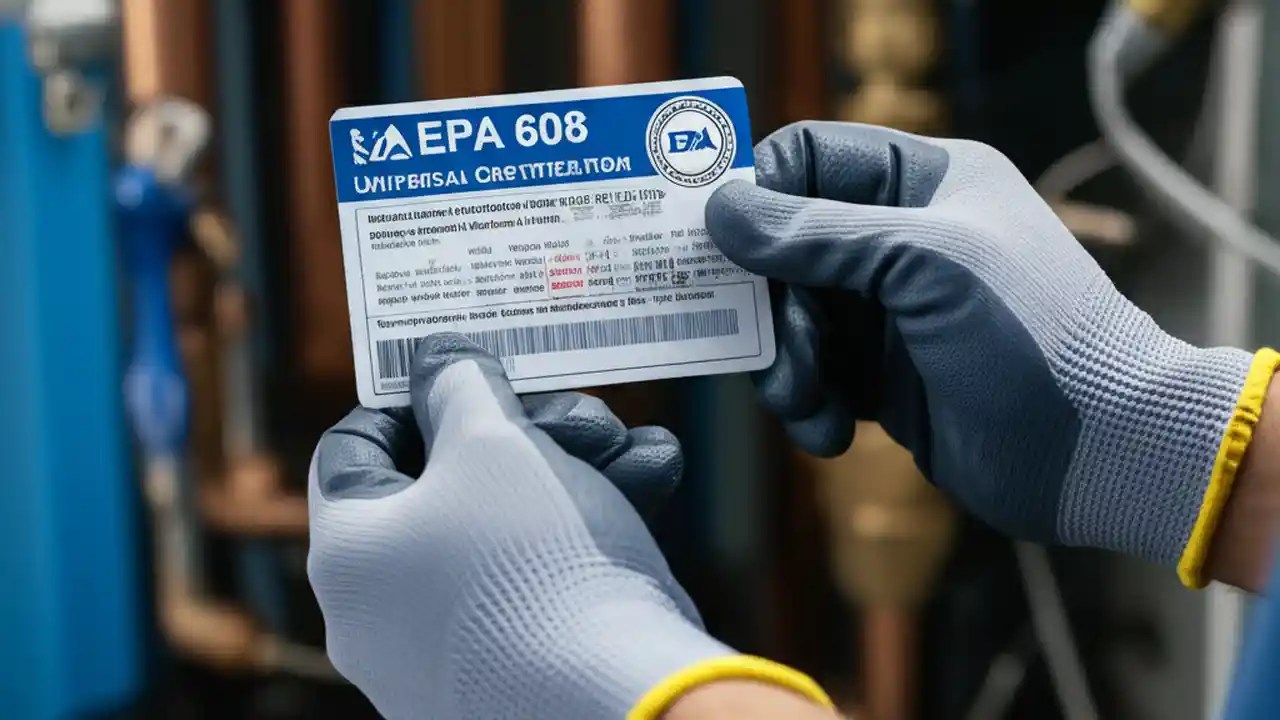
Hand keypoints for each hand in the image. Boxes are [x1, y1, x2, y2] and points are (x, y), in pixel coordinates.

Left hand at [307, 334, 829, 718]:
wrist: (619, 702)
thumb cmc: (535, 562)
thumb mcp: (491, 440)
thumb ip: (458, 385)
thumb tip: (439, 363)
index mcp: (349, 550)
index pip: (353, 448)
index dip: (412, 397)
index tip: (471, 376)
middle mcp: (382, 612)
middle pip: (446, 485)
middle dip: (523, 434)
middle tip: (580, 416)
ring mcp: (447, 653)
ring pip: (505, 530)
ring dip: (574, 473)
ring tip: (635, 450)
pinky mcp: (511, 677)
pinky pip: (537, 584)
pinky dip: (585, 531)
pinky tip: (650, 484)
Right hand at [706, 121, 1275, 585]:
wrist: (1102, 451)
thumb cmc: (1032, 334)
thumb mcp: (926, 263)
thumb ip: (819, 233)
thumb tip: (722, 208)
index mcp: (924, 183)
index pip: (810, 159)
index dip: (758, 194)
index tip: (718, 245)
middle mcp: (901, 240)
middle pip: (783, 247)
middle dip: (768, 304)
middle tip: (774, 352)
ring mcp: (891, 311)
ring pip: (789, 318)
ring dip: (785, 364)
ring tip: (807, 404)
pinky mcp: (884, 378)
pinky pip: (813, 376)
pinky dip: (807, 404)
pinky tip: (830, 433)